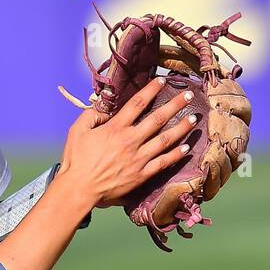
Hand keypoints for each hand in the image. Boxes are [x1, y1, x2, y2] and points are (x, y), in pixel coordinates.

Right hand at [57, 78, 196, 208]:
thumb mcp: (77, 131)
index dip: (151, 90)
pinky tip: (186, 148)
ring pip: (166, 140)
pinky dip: (176, 155)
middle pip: (158, 118)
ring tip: (194, 118)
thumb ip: (92, 115)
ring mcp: (138, 158)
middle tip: (188, 95)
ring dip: (181, 128)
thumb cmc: (75, 160)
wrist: (79, 189)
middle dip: (175, 105)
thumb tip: (104, 106)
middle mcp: (131, 140)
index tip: (162, 81)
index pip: (138, 103)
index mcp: (115, 128)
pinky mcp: (142, 174)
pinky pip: (163, 162)